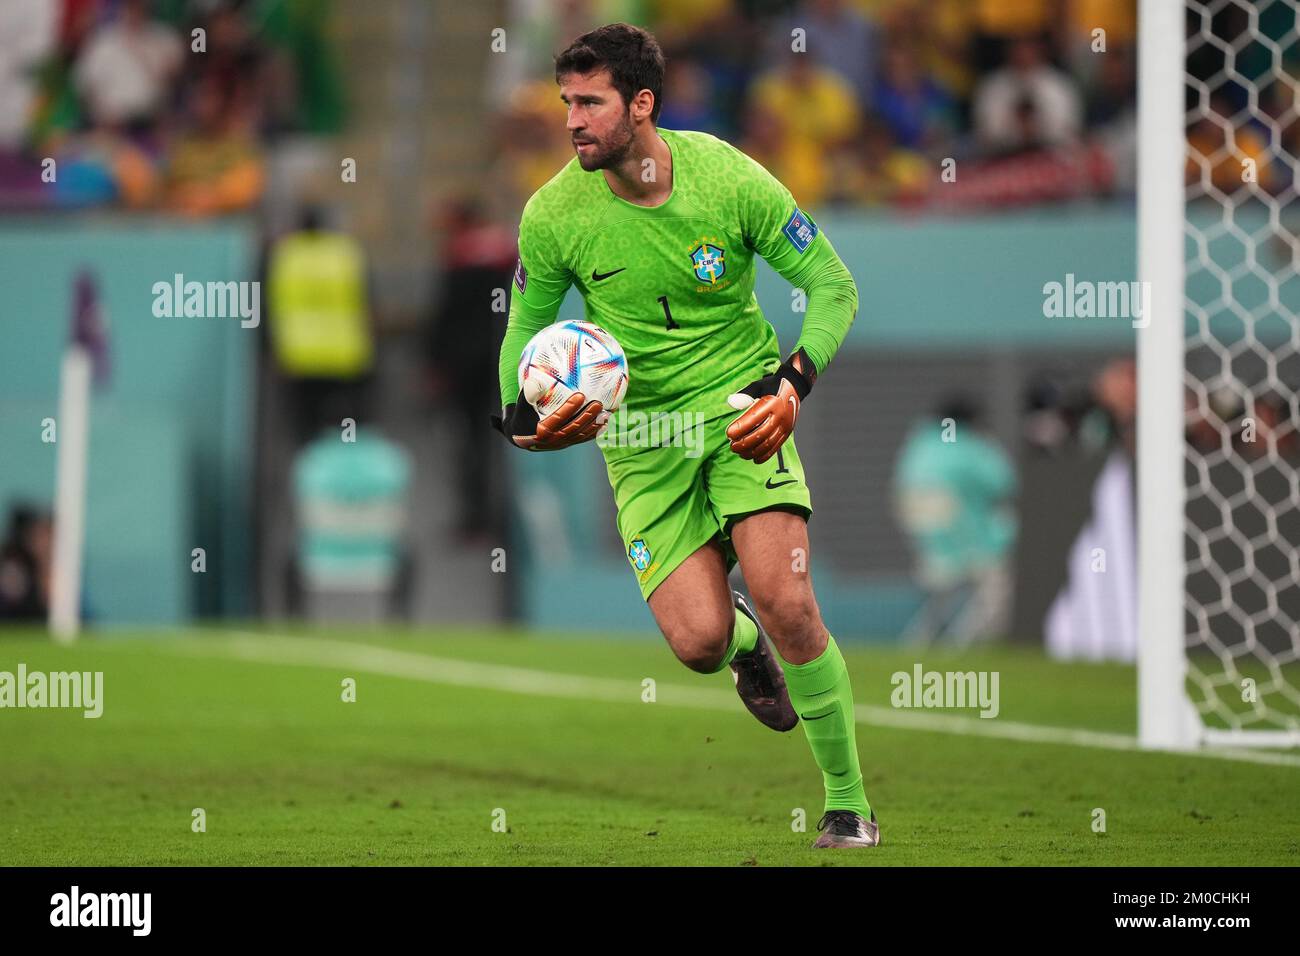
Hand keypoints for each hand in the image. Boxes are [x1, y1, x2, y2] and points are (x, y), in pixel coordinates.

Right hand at [491, 391, 608, 450]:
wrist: (522, 436)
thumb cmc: (523, 414)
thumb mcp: (522, 405)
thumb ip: (528, 394)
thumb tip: (533, 382)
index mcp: (541, 430)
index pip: (557, 418)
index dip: (569, 408)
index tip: (580, 395)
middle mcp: (553, 440)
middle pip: (573, 427)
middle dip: (586, 416)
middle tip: (598, 403)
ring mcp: (562, 443)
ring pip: (581, 434)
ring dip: (594, 424)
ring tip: (606, 412)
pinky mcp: (568, 444)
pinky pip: (583, 438)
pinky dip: (595, 432)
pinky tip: (605, 423)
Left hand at [724, 349, 816, 463]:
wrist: (794, 387)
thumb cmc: (772, 386)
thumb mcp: (757, 386)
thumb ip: (744, 394)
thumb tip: (731, 402)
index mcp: (771, 402)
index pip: (754, 418)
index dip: (741, 428)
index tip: (729, 434)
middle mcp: (780, 415)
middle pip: (761, 434)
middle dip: (745, 443)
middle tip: (732, 446)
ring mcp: (785, 425)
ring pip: (768, 444)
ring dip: (753, 451)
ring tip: (740, 453)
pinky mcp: (787, 432)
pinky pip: (776, 447)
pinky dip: (765, 455)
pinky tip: (754, 459)